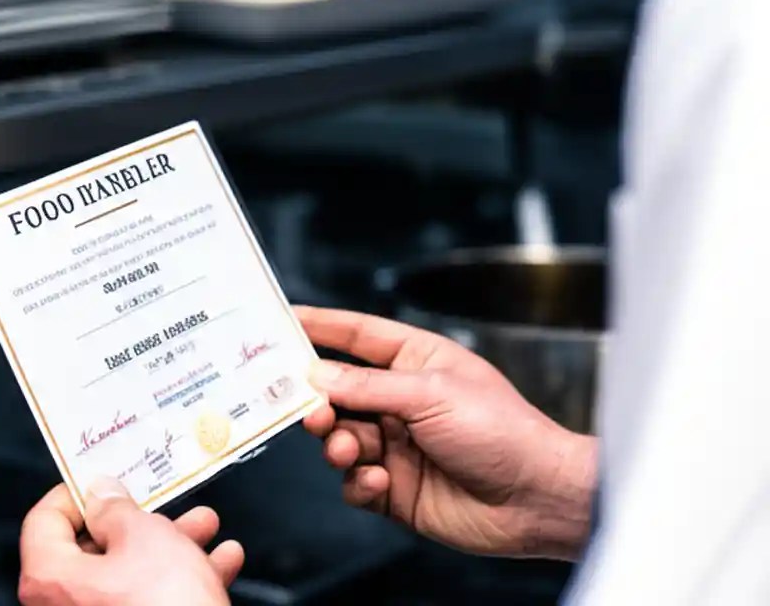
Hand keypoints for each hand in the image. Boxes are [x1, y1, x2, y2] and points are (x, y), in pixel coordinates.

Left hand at [18, 477, 243, 605]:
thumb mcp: (144, 537)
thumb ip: (117, 508)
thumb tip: (101, 494)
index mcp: (51, 579)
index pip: (44, 522)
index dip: (75, 493)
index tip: (102, 480)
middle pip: (94, 550)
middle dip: (141, 521)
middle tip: (165, 502)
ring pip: (130, 576)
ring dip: (171, 547)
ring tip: (205, 527)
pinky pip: (148, 603)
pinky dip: (180, 582)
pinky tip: (220, 563)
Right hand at [296, 306, 596, 559]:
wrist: (537, 499)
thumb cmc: (504, 433)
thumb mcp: (431, 394)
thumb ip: (367, 386)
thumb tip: (316, 376)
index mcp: (418, 363)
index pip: (358, 336)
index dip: (320, 326)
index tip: (282, 320)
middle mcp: (403, 402)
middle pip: (338, 394)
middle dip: (320, 402)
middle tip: (313, 411)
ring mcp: (398, 447)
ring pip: (340, 440)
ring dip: (339, 445)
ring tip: (352, 450)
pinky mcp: (396, 489)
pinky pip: (354, 483)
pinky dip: (359, 483)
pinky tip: (380, 483)